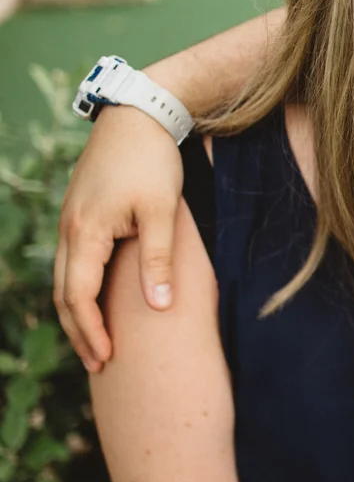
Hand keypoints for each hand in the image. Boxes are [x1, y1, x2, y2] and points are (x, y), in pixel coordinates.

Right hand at [54, 106, 183, 370]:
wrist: (139, 117)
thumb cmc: (153, 162)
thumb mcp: (161, 212)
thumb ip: (159, 260)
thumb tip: (160, 307)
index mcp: (86, 232)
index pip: (78, 296)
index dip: (90, 331)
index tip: (107, 358)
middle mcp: (69, 230)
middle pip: (63, 294)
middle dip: (79, 331)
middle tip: (100, 364)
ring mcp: (71, 221)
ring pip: (64, 278)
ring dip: (78, 311)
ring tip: (97, 341)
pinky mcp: (81, 213)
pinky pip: (73, 261)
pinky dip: (80, 287)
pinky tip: (98, 299)